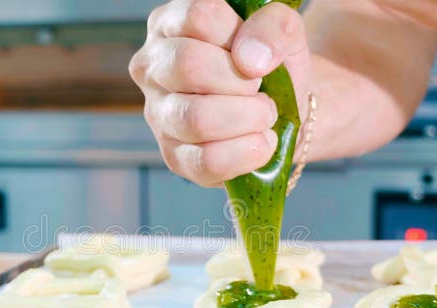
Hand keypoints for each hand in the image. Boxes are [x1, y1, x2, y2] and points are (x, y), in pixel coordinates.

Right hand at [130, 0, 311, 186]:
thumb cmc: (271, 64)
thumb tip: (250, 59)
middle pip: (188, 65)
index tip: (254, 52)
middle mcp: (153, 68)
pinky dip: (246, 152)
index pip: (199, 17)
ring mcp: (159, 116)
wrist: (282, 109)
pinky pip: (207, 160)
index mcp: (170, 25)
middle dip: (240, 80)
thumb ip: (273, 27)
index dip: (238, 36)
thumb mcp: (283, 32)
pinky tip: (263, 141)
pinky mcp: (175, 158)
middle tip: (260, 87)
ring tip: (265, 114)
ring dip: (247, 117)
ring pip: (196, 118)